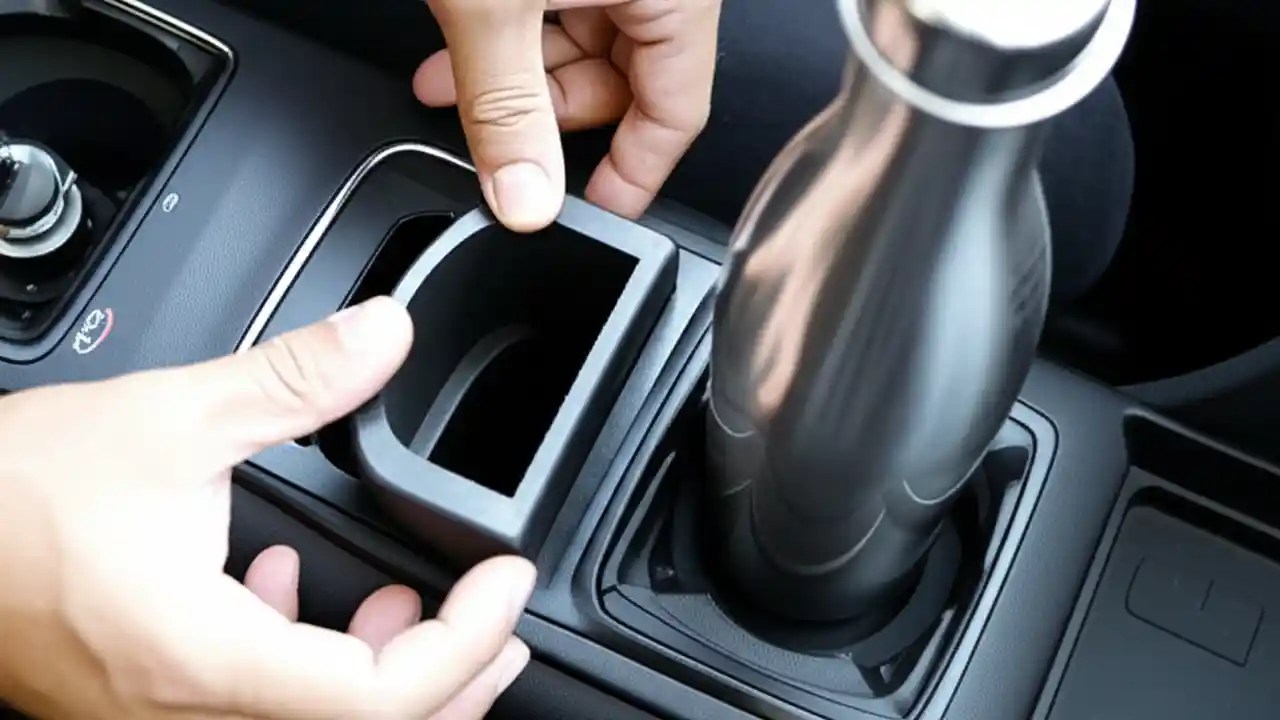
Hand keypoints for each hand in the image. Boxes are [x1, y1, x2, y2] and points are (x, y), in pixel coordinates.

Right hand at [0, 297, 535, 719]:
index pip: (382, 699)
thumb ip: (293, 380)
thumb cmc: (1, 502)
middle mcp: (189, 715)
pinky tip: (290, 589)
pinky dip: (305, 655)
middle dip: (453, 677)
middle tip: (496, 618)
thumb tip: (382, 337)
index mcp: (206, 661)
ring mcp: (165, 719)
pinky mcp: (146, 701)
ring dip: (388, 672)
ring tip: (419, 609)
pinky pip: (255, 706)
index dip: (466, 642)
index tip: (503, 582)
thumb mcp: (169, 419)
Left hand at [415, 0, 721, 230]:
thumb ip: (506, 107)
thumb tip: (526, 197)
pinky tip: (457, 49)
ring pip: (585, 42)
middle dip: (546, 117)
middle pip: (625, 81)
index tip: (597, 213)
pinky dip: (510, 31)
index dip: (635, 175)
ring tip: (448, 87)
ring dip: (514, 75)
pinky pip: (562, 1)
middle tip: (498, 144)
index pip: (677, 112)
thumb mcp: (492, 6)